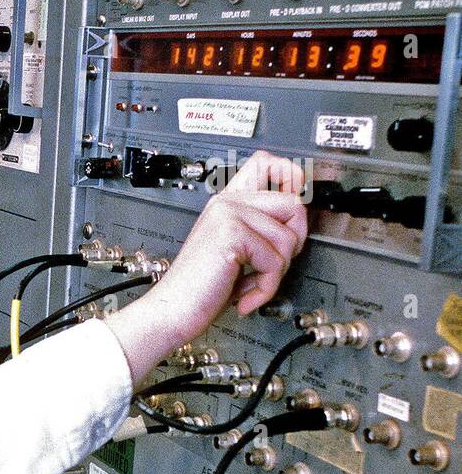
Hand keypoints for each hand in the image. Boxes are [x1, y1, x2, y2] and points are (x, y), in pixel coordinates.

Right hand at [104, 151, 309, 382]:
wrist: (173, 310)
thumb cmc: (201, 288)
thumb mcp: (236, 253)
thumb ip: (260, 231)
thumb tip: (299, 218)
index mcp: (226, 203)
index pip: (266, 163)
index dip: (292, 177)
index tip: (296, 202)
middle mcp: (226, 203)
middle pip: (293, 204)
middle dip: (292, 243)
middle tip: (269, 265)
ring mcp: (227, 215)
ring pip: (288, 237)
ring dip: (275, 273)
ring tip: (250, 284)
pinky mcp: (231, 234)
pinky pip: (275, 260)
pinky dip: (265, 287)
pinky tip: (244, 295)